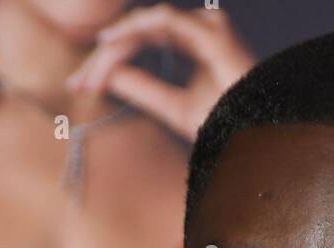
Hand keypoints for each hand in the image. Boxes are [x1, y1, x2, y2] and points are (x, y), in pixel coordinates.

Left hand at [66, 4, 254, 141]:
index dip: (109, 62)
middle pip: (139, 32)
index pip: (141, 43)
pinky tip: (110, 43)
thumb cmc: (228, 126)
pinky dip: (133, 30)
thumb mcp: (173, 108)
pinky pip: (162, 22)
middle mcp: (199, 28)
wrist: (257, 139)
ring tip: (90, 73)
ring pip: (145, 25)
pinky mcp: (209, 28)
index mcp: (193, 44)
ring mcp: (206, 24)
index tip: (81, 85)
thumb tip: (106, 75)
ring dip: (114, 48)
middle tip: (76, 81)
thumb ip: (142, 88)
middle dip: (104, 56)